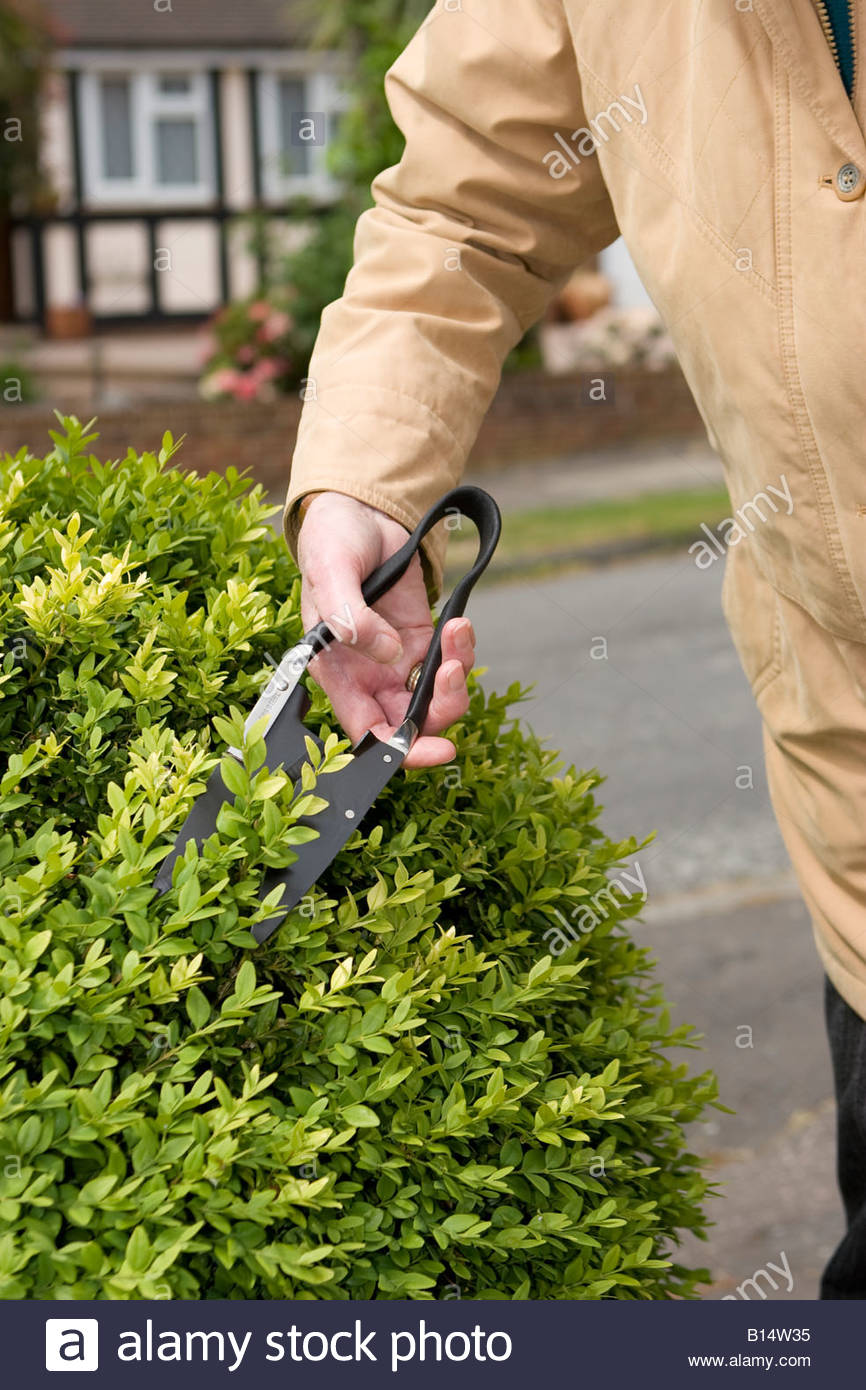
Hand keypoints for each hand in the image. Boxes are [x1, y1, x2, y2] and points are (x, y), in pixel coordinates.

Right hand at [296, 492, 475, 767]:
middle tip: (453, 675)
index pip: (368, 733)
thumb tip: (386, 652)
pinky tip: (459, 622)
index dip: (402, 750)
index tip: (438, 750)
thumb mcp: (331, 571)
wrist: (357, 512)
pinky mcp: (422, 638)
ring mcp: (396, 659)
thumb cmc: (331, 541)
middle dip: (440, 710)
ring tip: (457, 632)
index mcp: (336, 673)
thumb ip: (350, 615)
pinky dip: (462, 648)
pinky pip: (449, 660)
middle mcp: (366, 675)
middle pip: (410, 722)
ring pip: (435, 695)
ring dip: (456, 674)